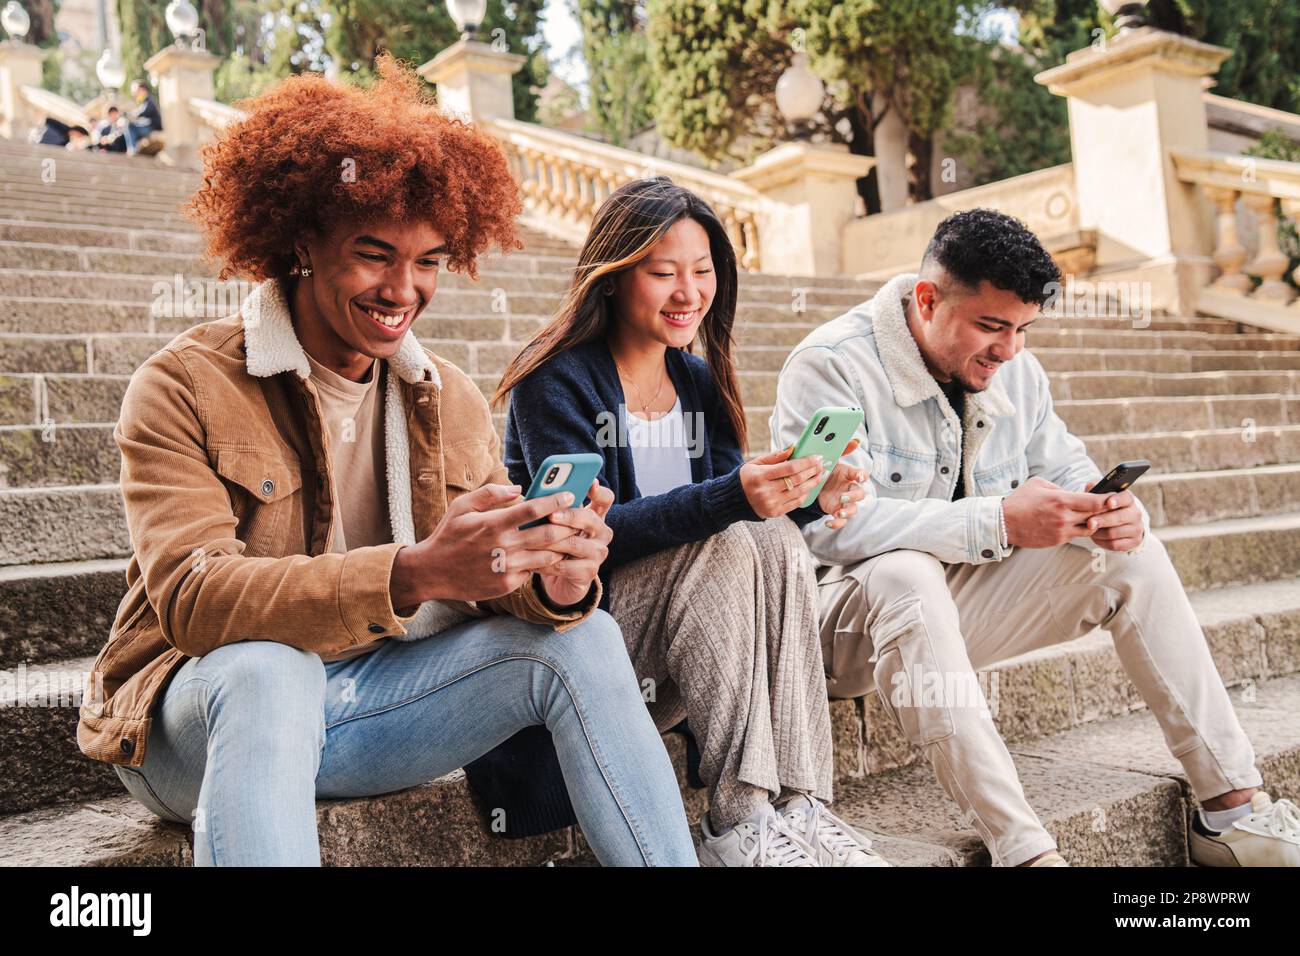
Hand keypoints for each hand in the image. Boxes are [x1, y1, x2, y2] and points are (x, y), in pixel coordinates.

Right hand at [391, 483, 586, 606]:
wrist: (433, 572)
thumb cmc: (449, 535)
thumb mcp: (462, 506)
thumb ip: (491, 494)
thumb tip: (519, 488)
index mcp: (493, 524)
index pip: (532, 510)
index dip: (555, 501)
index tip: (570, 495)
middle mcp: (502, 546)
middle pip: (547, 534)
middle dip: (568, 525)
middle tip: (579, 518)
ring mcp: (506, 568)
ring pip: (546, 556)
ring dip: (562, 546)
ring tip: (572, 536)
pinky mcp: (507, 584)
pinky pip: (533, 570)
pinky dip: (544, 562)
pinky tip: (552, 554)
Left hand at [535, 480, 613, 607]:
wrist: (561, 580)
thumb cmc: (556, 546)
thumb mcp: (556, 525)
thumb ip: (554, 510)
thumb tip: (537, 496)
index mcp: (596, 516)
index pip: (606, 499)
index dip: (599, 491)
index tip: (590, 483)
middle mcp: (602, 533)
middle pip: (590, 518)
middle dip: (569, 516)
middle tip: (551, 515)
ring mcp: (598, 553)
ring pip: (575, 543)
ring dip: (551, 542)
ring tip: (533, 539)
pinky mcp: (589, 572)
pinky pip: (565, 566)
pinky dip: (546, 563)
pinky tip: (532, 561)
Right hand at [740, 445, 827, 517]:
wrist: (735, 499)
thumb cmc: (747, 478)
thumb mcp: (757, 463)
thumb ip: (775, 456)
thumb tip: (794, 448)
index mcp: (760, 476)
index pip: (789, 467)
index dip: (806, 462)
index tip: (817, 457)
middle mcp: (766, 491)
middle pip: (796, 479)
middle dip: (812, 471)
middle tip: (822, 465)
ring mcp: (771, 503)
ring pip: (799, 492)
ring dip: (812, 483)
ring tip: (820, 475)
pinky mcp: (775, 512)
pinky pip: (795, 503)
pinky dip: (805, 494)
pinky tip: (810, 487)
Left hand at [816, 439, 866, 528]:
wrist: (816, 482)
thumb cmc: (827, 469)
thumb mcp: (832, 459)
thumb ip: (843, 450)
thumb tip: (856, 440)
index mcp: (850, 475)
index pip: (862, 474)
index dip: (862, 476)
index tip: (859, 477)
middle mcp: (850, 488)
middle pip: (860, 494)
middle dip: (853, 496)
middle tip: (843, 497)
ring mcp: (845, 501)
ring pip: (853, 509)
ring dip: (847, 511)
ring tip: (839, 513)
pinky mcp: (838, 510)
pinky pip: (841, 520)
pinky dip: (836, 523)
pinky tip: (828, 522)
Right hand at [1001, 476, 1109, 548]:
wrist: (1004, 523)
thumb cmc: (1020, 501)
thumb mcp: (1039, 484)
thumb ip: (1059, 488)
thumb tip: (1072, 492)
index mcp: (1061, 500)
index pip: (1094, 502)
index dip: (1108, 500)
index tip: (1116, 497)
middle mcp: (1064, 517)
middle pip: (1095, 516)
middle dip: (1105, 512)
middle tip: (1113, 508)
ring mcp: (1061, 531)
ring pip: (1089, 529)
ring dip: (1093, 523)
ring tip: (1097, 517)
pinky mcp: (1057, 541)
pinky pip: (1075, 535)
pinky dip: (1078, 529)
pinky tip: (1078, 524)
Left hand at [1081, 480, 1144, 551]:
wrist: (1117, 525)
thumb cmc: (1105, 508)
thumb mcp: (1100, 497)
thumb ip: (1095, 490)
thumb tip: (1090, 485)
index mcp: (1128, 499)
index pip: (1125, 498)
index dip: (1117, 500)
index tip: (1108, 503)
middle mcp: (1135, 513)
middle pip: (1118, 517)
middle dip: (1102, 520)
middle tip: (1089, 523)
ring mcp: (1136, 528)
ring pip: (1114, 532)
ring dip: (1099, 533)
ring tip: (1089, 530)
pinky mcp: (1134, 542)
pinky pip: (1115, 544)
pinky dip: (1102, 542)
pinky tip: (1096, 538)